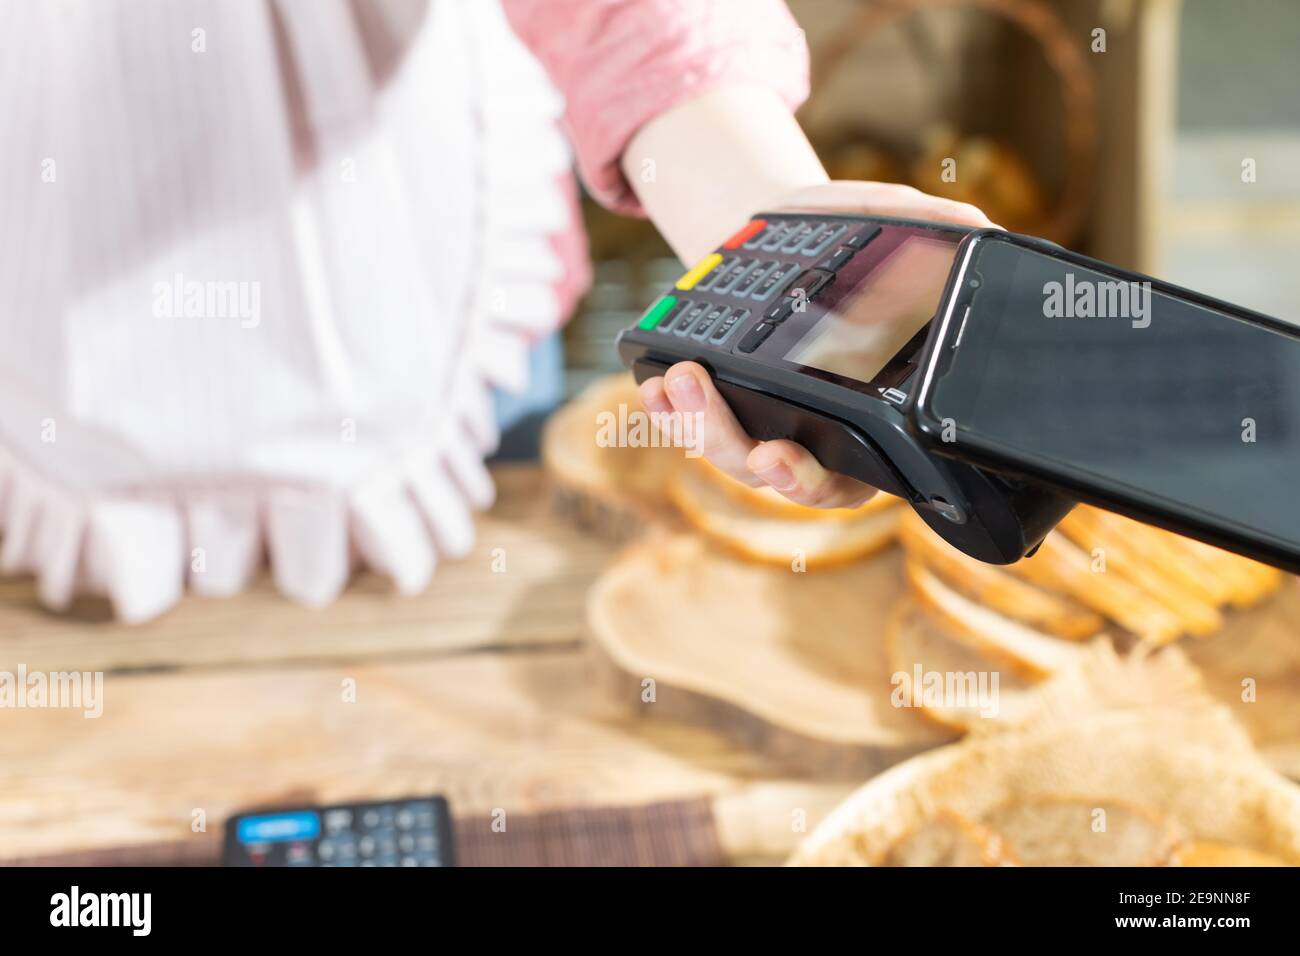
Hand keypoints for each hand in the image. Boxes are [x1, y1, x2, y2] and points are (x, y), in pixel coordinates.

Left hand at [638, 181, 996, 509]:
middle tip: (710, 405)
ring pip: (727, 452)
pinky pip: (691, 425)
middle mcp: (810, 433)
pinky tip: (654, 385)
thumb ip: (926, 228)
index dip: (811, 479)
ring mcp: (761, 421)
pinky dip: (669, 412)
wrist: (781, 228)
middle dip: (737, 449)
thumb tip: (974, 227)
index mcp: (866, 421)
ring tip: (677, 381)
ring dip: (697, 425)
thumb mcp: (880, 220)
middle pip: (771, 472)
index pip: (843, 477)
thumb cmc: (843, 241)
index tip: (780, 456)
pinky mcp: (719, 401)